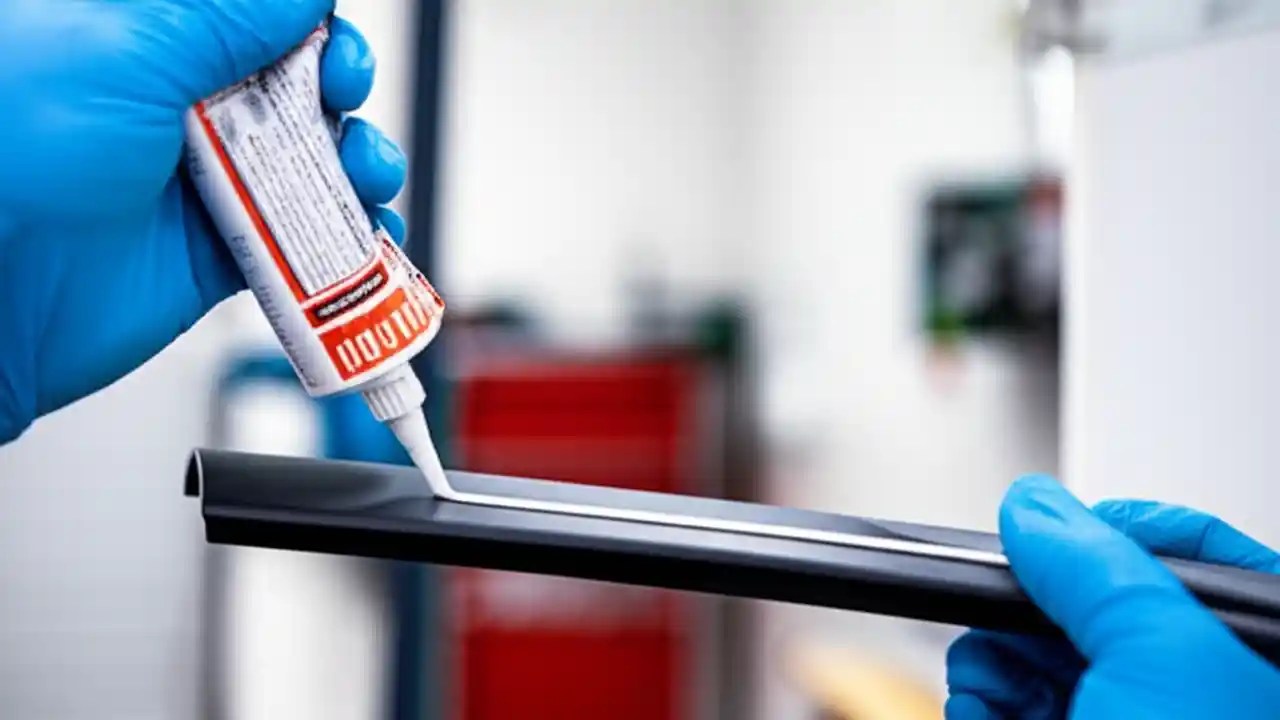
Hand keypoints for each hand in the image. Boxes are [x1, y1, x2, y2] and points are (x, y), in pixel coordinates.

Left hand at [0, 1, 409, 442]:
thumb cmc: (9, 161)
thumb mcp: (126, 54)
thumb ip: (229, 15)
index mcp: (143, 34)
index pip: (250, 13)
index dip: (307, 20)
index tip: (329, 38)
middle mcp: (175, 100)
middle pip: (296, 78)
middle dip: (341, 81)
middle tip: (343, 94)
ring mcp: (202, 176)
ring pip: (313, 156)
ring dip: (358, 159)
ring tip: (364, 172)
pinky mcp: (221, 248)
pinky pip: (306, 236)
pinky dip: (348, 235)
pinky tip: (365, 228)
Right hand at [946, 476, 1279, 718]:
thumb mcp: (1158, 655)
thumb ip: (1097, 566)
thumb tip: (1034, 507)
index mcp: (1255, 649)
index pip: (1192, 549)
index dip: (1112, 527)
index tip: (1049, 533)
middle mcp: (1195, 684)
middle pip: (1094, 602)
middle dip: (1027, 608)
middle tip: (1006, 620)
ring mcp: (1136, 717)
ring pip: (1043, 656)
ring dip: (993, 660)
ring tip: (988, 684)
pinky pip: (1015, 704)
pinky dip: (983, 703)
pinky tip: (981, 710)